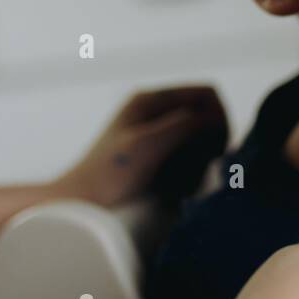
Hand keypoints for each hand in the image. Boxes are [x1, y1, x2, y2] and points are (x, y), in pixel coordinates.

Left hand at [51, 87, 227, 207]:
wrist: (78, 205)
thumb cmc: (107, 176)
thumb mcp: (148, 146)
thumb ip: (184, 125)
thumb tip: (216, 119)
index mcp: (150, 100)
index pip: (208, 94)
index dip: (219, 118)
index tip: (213, 149)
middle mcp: (155, 111)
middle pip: (207, 116)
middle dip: (208, 143)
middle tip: (192, 169)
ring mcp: (156, 133)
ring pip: (201, 140)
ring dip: (199, 161)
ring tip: (179, 181)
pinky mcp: (157, 156)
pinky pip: (189, 157)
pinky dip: (189, 172)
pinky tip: (172, 188)